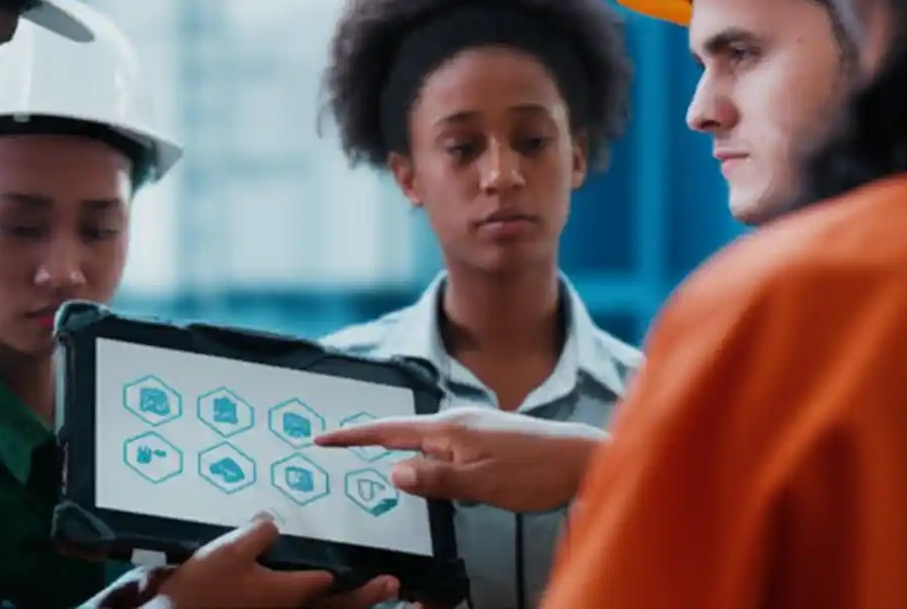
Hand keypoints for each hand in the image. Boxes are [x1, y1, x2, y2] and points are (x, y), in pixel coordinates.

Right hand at [82, 515, 398, 607]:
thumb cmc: (205, 587)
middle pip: (337, 607)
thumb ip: (261, 533)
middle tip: (392, 584)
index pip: (330, 582)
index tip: (379, 565)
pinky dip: (318, 604)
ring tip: (376, 590)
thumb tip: (277, 521)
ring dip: (348, 603)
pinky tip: (322, 590)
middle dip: (365, 596)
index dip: (354, 574)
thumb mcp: (230, 550)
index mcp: (290, 593)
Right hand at [315, 407, 606, 511]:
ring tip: (379, 467)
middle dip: (371, 442)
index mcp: (450, 428)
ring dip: (403, 456)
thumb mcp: (481, 484)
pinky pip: (444, 449)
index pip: (389, 430)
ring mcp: (473, 428)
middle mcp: (458, 422)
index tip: (322, 438)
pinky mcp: (486, 439)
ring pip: (425, 444)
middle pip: (403, 434)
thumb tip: (393, 473)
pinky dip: (428, 462)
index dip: (353, 435)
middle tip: (337, 449)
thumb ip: (435, 479)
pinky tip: (430, 477)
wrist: (583, 459)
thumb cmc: (535, 471)